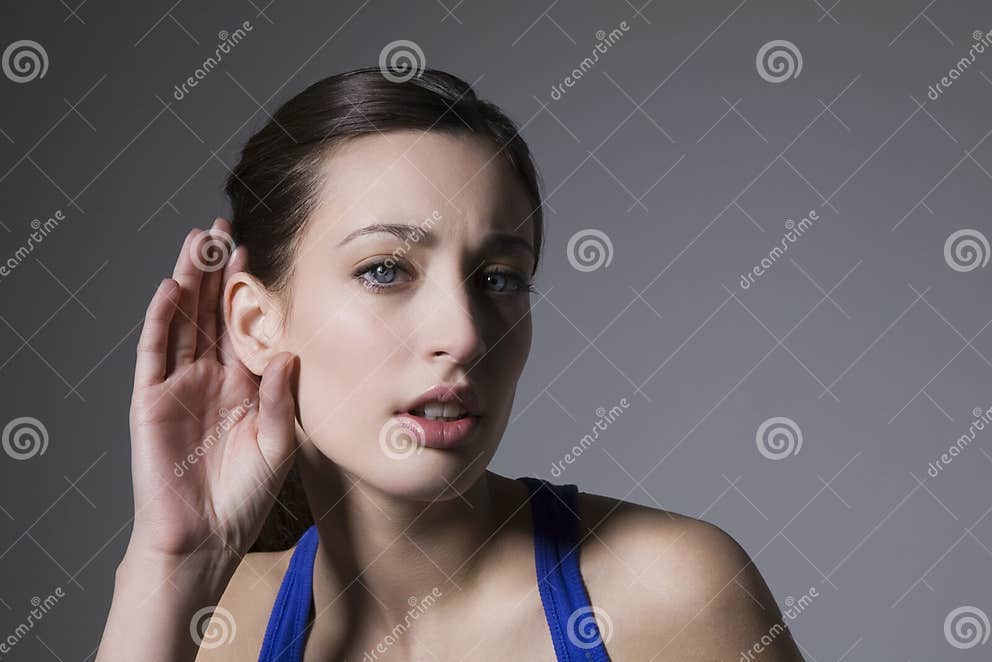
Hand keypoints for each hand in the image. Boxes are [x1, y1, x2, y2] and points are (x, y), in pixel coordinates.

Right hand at [126, 218, 298, 563]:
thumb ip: (281, 397)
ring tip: (195, 242)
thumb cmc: (244, 496)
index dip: (244, 288)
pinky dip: (161, 320)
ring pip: (181, 321)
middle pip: (208, 311)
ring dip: (188, 281)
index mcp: (241, 385)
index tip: (254, 250)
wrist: (205, 537)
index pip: (241, 324)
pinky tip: (171, 289)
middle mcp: (208, 377)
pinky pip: (154, 352)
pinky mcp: (150, 401)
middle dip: (213, 269)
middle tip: (219, 226)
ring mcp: (176, 385)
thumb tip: (291, 351)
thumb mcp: (279, 443)